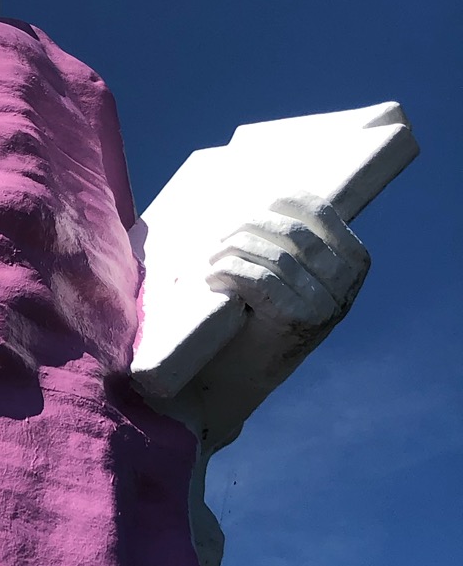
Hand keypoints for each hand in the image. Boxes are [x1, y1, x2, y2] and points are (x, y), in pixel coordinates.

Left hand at [205, 197, 369, 338]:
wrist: (240, 373)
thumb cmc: (259, 313)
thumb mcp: (287, 271)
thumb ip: (290, 238)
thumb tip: (265, 192)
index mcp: (353, 261)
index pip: (318, 211)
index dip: (278, 203)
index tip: (249, 210)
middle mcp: (346, 283)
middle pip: (291, 232)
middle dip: (247, 227)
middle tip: (219, 239)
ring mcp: (325, 305)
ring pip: (274, 254)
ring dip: (233, 250)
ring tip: (212, 259)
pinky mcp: (296, 321)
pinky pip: (260, 279)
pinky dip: (230, 271)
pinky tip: (214, 277)